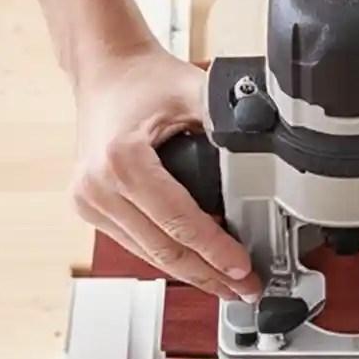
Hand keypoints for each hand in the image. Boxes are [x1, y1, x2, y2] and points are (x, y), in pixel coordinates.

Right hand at [70, 45, 260, 300]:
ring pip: (149, 254)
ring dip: (190, 271)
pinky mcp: (89, 209)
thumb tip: (270, 150)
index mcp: (121, 160)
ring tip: (228, 283)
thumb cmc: (144, 80)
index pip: (178, 222)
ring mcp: (88, 202)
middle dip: (209, 274)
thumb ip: (229, 120)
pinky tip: (198, 263)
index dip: (215, 251)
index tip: (244, 269)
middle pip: (163, 249)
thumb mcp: (192, 91)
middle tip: (245, 288)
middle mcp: (97, 186)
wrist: (104, 70)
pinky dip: (168, 255)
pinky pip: (136, 243)